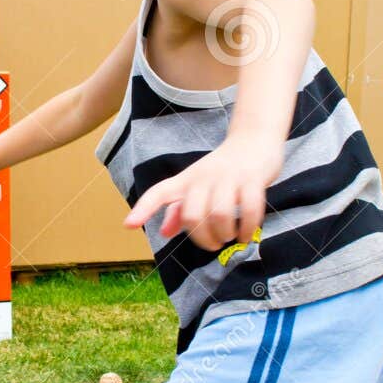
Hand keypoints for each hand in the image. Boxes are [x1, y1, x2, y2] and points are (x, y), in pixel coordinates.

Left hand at [124, 139, 281, 250]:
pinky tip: (247, 235)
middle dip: (203, 238)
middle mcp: (204, 177)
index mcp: (187, 180)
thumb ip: (180, 209)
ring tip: (231, 237)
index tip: (128, 225)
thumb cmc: (223, 168)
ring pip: (219, 214)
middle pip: (192, 214)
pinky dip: (248, 228)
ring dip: (225, 234)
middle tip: (215, 243)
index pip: (159, 192)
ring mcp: (228, 177)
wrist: (254, 139)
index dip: (143, 208)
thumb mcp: (197, 185)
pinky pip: (250, 209)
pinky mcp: (252, 179)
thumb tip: (164, 233)